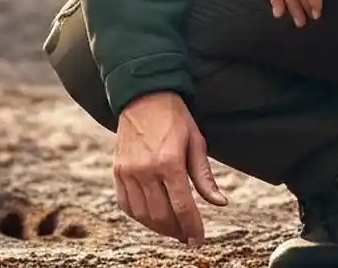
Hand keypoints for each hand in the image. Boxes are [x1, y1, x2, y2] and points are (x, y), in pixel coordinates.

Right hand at [114, 92, 227, 245]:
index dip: (192, 228)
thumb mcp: (196, 142)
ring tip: (172, 229)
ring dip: (159, 228)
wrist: (143, 96)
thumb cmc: (175, 118)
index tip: (198, 241)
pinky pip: (126, 205)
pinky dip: (140, 217)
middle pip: (162, 215)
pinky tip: (152, 217)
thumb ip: (205, 177)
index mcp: (169, 161)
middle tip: (187, 235)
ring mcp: (128, 171)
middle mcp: (146, 169)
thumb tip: (220, 203)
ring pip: (143, 214)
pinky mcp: (117, 171)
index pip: (183, 206)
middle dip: (177, 231)